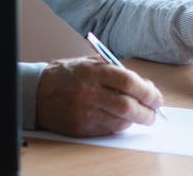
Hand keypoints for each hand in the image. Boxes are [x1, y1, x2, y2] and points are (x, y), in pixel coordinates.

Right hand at [35, 55, 163, 136]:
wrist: (37, 92)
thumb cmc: (67, 76)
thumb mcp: (88, 63)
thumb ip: (114, 71)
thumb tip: (143, 85)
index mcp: (92, 72)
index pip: (128, 82)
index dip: (147, 91)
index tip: (156, 97)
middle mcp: (88, 92)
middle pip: (127, 106)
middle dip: (147, 111)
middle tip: (154, 112)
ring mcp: (83, 112)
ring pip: (120, 121)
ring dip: (135, 120)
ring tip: (140, 116)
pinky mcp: (80, 128)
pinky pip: (108, 130)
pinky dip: (120, 126)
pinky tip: (121, 120)